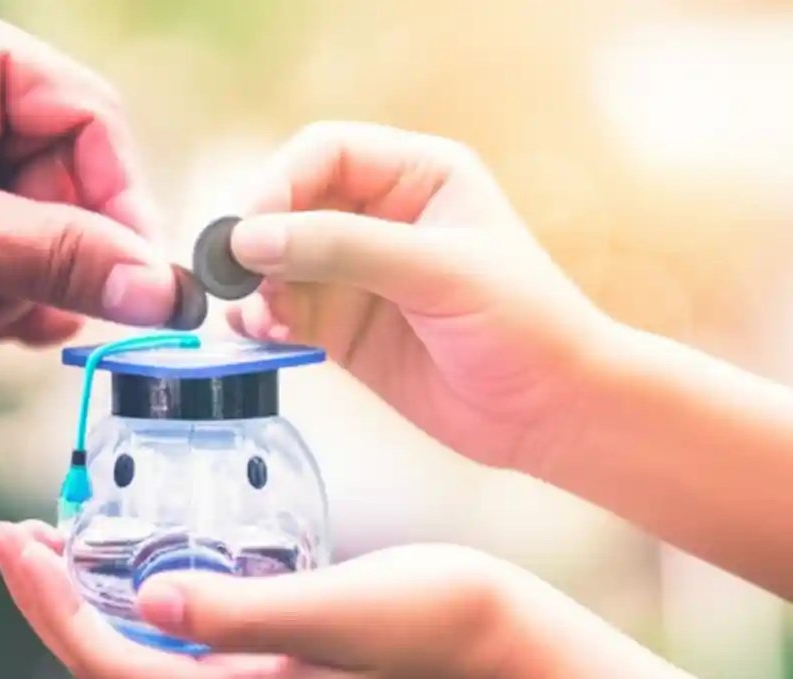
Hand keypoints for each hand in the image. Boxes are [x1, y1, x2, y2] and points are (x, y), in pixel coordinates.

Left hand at [0, 0, 182, 388]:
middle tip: (37, 308)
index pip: (83, 114)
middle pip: (72, 175)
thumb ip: (62, 258)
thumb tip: (165, 287)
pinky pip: (21, 249)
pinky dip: (5, 295)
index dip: (118, 198)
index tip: (140, 274)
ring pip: (53, 223)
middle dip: (56, 254)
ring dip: (23, 284)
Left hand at [0, 521, 769, 678]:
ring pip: (150, 639)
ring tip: (66, 534)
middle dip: (56, 596)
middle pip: (116, 655)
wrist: (515, 649)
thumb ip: (244, 612)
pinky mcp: (286, 649)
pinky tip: (157, 544)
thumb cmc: (444, 626)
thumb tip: (146, 600)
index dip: (48, 606)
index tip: (11, 541)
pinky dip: (154, 581)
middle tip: (20, 530)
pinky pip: (194, 621)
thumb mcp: (343, 613)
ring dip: (98, 588)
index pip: (111, 660)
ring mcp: (263, 678)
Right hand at [226, 122, 618, 474]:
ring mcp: (361, 276)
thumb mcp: (437, 272)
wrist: (554, 412)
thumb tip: (251, 238)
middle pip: (292, 205)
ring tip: (261, 313)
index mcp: (418, 176)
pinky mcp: (347, 330)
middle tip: (238, 274)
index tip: (251, 226)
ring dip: (257, 285)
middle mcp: (382, 218)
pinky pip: (287, 312)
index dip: (281, 182)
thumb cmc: (525, 323)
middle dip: (260, 237)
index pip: (326, 153)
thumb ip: (342, 248)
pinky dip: (266, 319)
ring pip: (281, 263)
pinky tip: (267, 333)